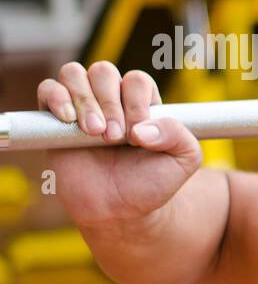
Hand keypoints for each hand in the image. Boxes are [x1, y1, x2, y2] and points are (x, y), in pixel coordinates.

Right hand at [36, 61, 203, 228]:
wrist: (120, 211)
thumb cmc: (152, 184)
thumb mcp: (184, 160)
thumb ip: (180, 135)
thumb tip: (143, 128)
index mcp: (143, 104)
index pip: (136, 80)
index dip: (136, 103)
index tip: (137, 136)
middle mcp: (112, 100)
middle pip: (104, 71)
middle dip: (110, 104)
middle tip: (114, 138)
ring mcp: (82, 108)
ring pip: (74, 74)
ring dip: (85, 101)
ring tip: (94, 133)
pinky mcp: (55, 121)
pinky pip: (47, 89)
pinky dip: (56, 97)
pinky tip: (68, 119)